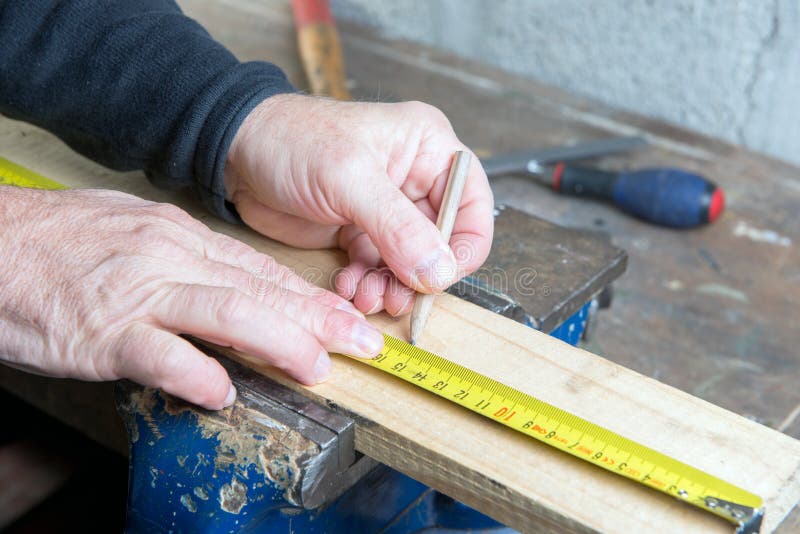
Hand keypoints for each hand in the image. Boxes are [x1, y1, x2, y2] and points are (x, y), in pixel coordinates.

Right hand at [0, 187, 384, 409]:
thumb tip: (230, 284)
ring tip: (316, 367)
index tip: (347, 316)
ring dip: (279, 341)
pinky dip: (197, 374)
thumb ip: (184, 259)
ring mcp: (138, 293)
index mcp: (179, 236)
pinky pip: (161, 353)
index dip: (310, 296)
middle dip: (318, 318)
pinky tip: (224, 392)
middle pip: (260, 287)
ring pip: (227, 312)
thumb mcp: (133, 232)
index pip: (261, 269)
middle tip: (361, 342)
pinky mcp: (102, 330)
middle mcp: (169, 257)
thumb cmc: (58, 242)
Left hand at [225, 94, 493, 315]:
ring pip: (409, 262)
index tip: (439, 279)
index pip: (471, 205)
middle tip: (395, 298)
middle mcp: (414, 178)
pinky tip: (348, 287)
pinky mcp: (360, 230)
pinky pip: (377, 268)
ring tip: (366, 297)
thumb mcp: (349, 179)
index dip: (463, 247)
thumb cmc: (292, 140)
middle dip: (420, 275)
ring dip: (391, 286)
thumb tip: (440, 271)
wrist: (235, 153)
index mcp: (429, 148)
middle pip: (442, 241)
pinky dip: (366, 283)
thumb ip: (398, 227)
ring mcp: (387, 208)